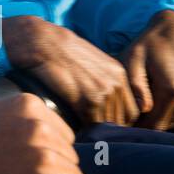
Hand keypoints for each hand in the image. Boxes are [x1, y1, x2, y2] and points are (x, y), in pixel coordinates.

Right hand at [3, 15, 138, 126]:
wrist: (41, 42)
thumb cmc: (59, 51)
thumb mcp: (90, 61)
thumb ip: (102, 79)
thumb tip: (104, 102)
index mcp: (117, 74)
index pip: (132, 111)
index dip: (120, 121)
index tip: (105, 124)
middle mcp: (114, 84)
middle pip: (123, 120)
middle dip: (109, 127)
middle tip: (94, 132)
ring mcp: (101, 93)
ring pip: (107, 124)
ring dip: (96, 131)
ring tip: (84, 132)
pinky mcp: (85, 101)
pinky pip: (91, 125)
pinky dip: (84, 130)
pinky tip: (75, 128)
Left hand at [121, 10, 173, 130]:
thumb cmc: (150, 44)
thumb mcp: (134, 60)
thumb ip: (136, 86)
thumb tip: (143, 110)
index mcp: (173, 90)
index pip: (155, 126)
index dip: (138, 128)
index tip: (125, 123)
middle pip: (165, 125)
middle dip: (148, 121)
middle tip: (133, 108)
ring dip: (160, 115)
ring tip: (146, 98)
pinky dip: (172, 110)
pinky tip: (160, 95)